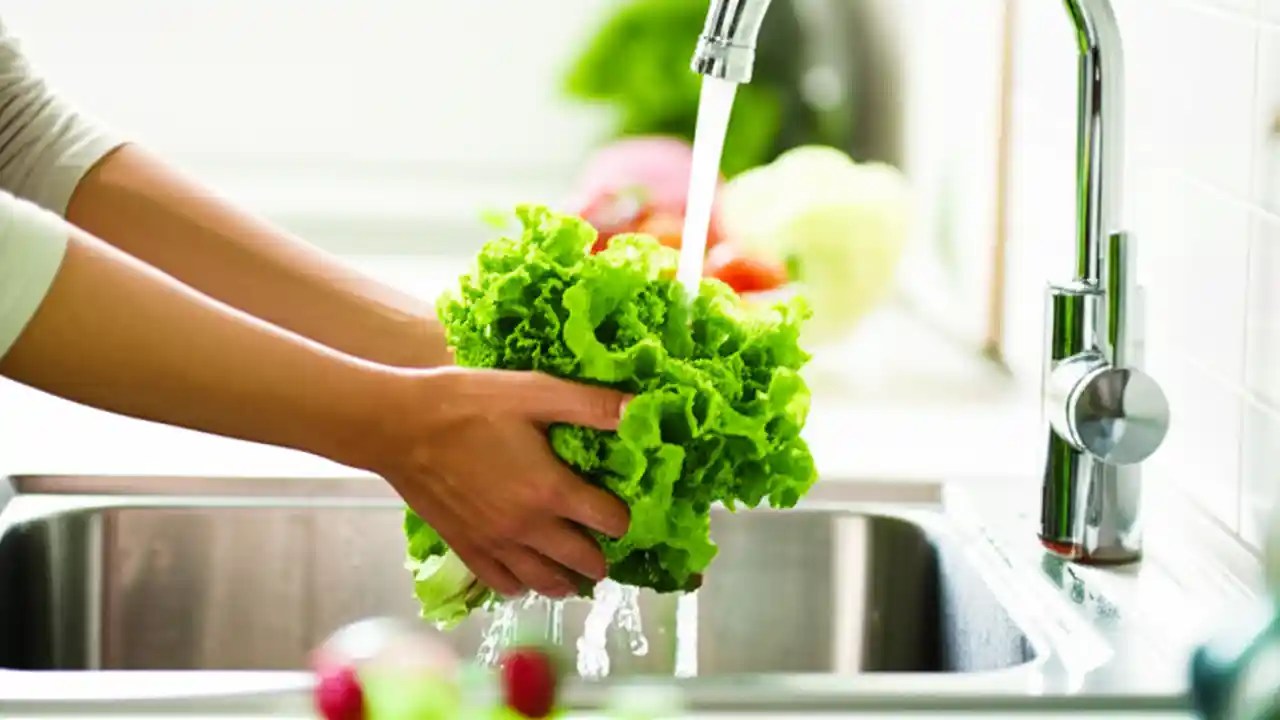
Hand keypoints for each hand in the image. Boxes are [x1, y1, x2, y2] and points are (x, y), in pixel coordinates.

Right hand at [370, 367, 631, 598]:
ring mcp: (496, 544)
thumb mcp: (534, 391)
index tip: (621, 507)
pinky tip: (528, 573)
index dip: (622, 517)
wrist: (399, 426)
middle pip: (583, 562)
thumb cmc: (467, 404)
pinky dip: (524, 584)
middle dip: (601, 556)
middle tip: (604, 544)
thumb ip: (590, 404)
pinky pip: (504, 586)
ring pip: (546, 583)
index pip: (610, 522)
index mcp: (551, 491)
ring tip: (575, 569)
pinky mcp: (467, 549)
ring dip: (568, 579)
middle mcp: (528, 528)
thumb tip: (639, 409)